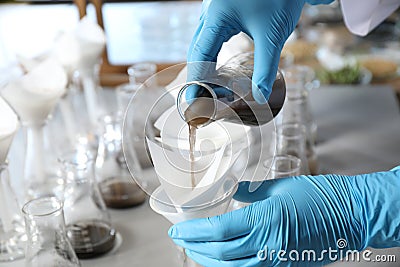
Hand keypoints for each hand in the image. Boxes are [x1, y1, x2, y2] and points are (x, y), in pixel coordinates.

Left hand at [169, 168, 399, 265]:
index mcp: (264, 221)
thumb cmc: (318, 197)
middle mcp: (267, 245)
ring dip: (210, 261)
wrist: (350, 215)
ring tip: (196, 250)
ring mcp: (276, 260)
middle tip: (181, 240)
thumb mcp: (279, 188)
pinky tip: (222, 260)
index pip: (218, 231)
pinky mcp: (284, 266)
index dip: (193, 233)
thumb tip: (231, 191)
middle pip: (220, 254)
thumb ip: (250, 193)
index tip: (177, 230)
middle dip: (195, 248)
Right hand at [187, 0, 332, 103]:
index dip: (196, 80)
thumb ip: (265, 68)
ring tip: (209, 88)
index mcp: (216, 16)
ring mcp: (213, 9)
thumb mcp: (273, 35)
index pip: (199, 54)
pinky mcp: (221, 9)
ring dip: (204, 66)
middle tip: (201, 100)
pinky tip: (217, 68)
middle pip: (196, 49)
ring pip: (202, 43)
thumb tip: (260, 96)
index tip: (194, 101)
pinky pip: (210, 35)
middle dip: (198, 76)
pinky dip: (211, 55)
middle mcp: (209, 12)